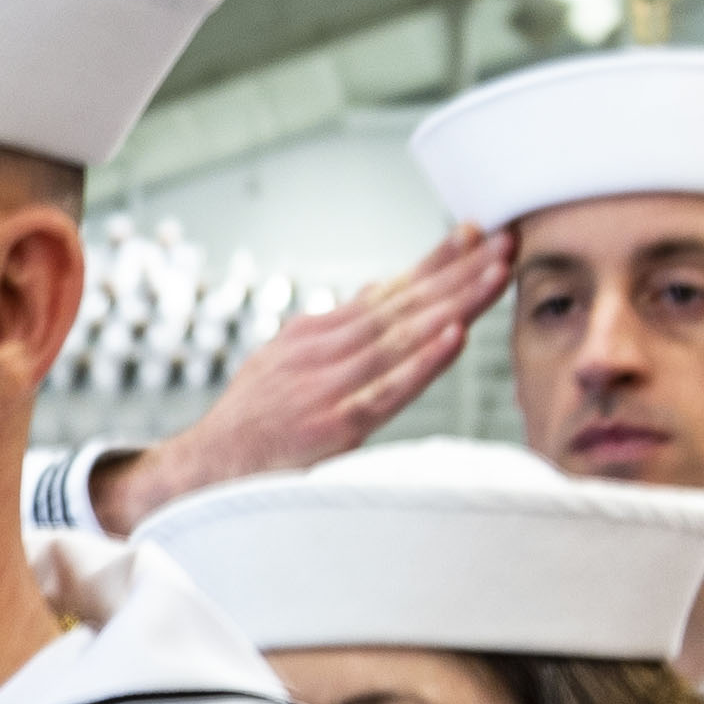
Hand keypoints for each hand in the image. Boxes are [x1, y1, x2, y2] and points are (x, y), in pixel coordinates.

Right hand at [92, 222, 515, 532]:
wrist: (197, 470)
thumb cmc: (244, 423)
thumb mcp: (281, 361)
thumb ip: (332, 331)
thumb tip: (374, 293)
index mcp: (315, 335)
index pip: (388, 291)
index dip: (434, 261)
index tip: (477, 233)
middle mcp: (323, 352)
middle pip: (403, 305)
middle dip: (458, 271)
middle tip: (506, 240)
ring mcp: (327, 388)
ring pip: (402, 338)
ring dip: (454, 303)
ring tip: (497, 273)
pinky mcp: (331, 427)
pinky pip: (385, 393)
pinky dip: (420, 366)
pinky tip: (453, 340)